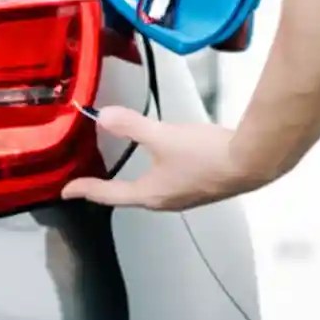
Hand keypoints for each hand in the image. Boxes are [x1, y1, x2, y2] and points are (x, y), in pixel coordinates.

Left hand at [61, 106, 268, 210]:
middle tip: (91, 183)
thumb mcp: (162, 136)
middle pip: (128, 196)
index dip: (85, 190)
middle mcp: (166, 201)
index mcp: (150, 194)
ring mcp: (185, 197)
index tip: (67, 191)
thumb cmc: (207, 155)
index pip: (108, 194)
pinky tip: (163, 162)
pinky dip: (155, 175)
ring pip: (150, 191)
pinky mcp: (202, 188)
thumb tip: (103, 117)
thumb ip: (131, 125)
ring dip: (133, 183)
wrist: (252, 161)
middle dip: (108, 190)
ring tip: (122, 173)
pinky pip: (169, 184)